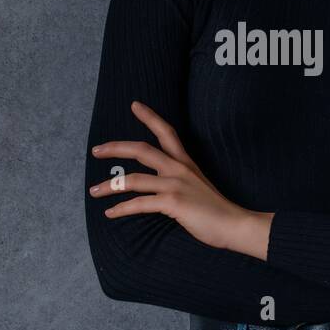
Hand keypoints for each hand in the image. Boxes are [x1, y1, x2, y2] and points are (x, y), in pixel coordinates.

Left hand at [89, 100, 257, 253]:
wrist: (234, 224)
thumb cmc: (216, 211)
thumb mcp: (197, 187)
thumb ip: (178, 182)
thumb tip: (157, 188)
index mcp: (185, 163)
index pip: (167, 132)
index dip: (150, 117)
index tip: (134, 105)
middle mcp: (178, 169)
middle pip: (141, 150)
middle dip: (115, 148)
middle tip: (96, 150)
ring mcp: (175, 184)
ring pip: (133, 180)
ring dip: (110, 186)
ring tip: (94, 191)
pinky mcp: (173, 202)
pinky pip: (139, 203)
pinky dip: (121, 208)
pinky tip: (110, 213)